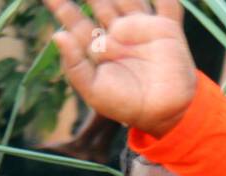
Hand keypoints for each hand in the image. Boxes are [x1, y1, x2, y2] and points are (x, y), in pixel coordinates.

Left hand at [45, 0, 196, 138]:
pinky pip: (166, 5)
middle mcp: (118, 33)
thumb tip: (57, 35)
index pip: (75, 19)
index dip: (60, 5)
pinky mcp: (167, 31)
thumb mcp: (94, 91)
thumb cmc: (127, 106)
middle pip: (98, 1)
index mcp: (98, 46)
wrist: (165, 115)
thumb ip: (74, 65)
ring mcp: (142, 29)